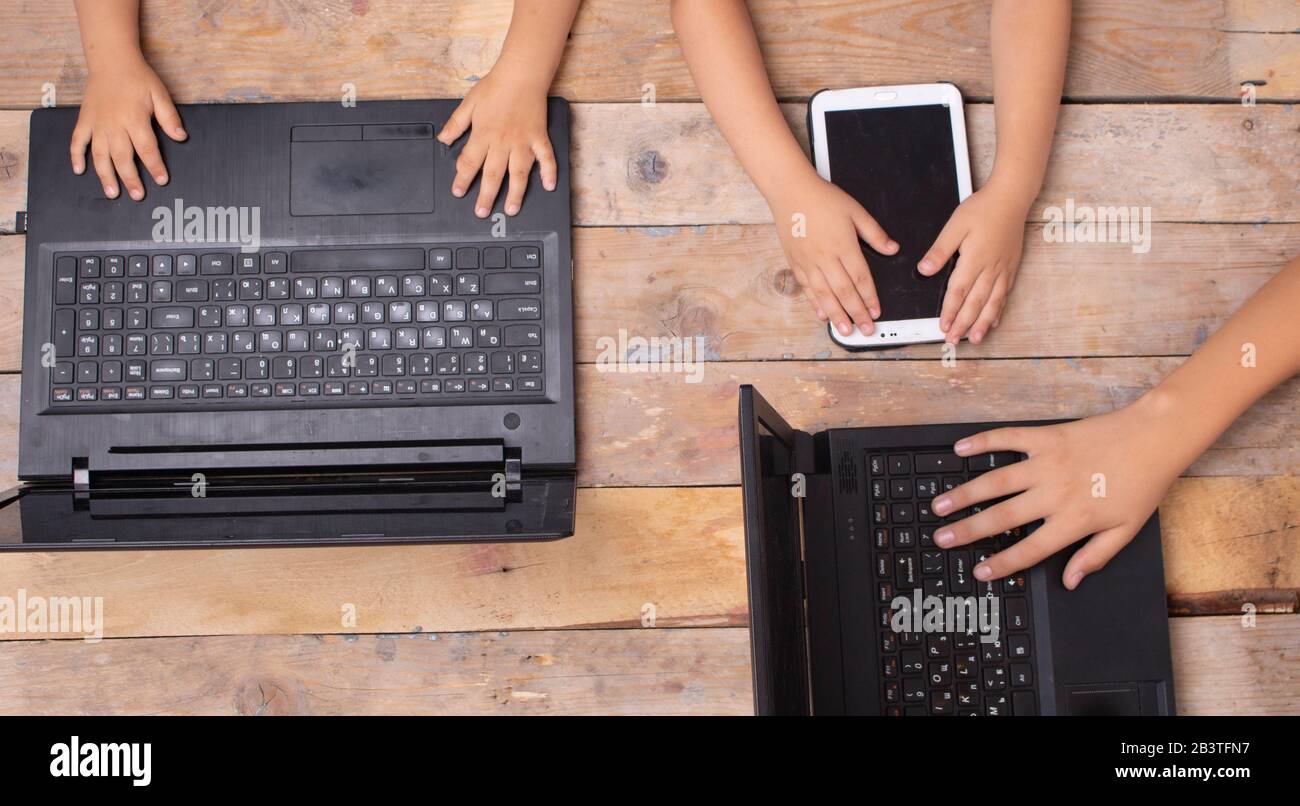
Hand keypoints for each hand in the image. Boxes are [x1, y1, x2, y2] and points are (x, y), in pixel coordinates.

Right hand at [70, 56, 185, 200]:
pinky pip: (77, 141)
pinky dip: (76, 156)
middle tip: (137, 196)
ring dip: (105, 175)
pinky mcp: (84, 120)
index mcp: (134, 119)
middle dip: (130, 179)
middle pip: (122, 157)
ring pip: (99, 155)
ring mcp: (97, 123)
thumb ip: (170, 117)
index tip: (162, 180)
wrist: (111, 60)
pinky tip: (79, 171)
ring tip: (112, 193)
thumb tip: (181, 137)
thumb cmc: (138, 78)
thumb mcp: (160, 95)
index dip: (155, 166)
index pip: (147, 149)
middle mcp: (114, 124)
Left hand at [436, 70, 556, 217]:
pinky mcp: (539, 138)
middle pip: (492, 175)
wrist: (521, 74)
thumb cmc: (495, 87)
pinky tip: (548, 186)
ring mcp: (523, 142)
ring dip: (515, 193)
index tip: (458, 192)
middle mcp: (502, 142)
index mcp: (483, 134)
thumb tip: (443, 139)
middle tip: (482, 212)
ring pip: (518, 173)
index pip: (469, 162)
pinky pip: (546, 158)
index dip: (462, 179)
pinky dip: (549, 172)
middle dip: (486, 196)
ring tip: (511, 209)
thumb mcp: (469, 103)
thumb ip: (456, 124)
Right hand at [769, 173, 898, 336]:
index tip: (877, 312)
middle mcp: (826, 258)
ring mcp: (809, 263)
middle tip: (866, 330)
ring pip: (825, 295)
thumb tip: (892, 249)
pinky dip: (815, 304)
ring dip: (837, 315)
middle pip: (845, 292)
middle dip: (857, 313)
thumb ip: (875, 233)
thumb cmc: (822, 199)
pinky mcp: (796, 263)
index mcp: (844, 245)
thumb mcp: (855, 211)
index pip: (861, 279)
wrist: (790, 192)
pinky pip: (808, 289)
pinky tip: (823, 315)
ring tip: (846, 330)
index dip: (870, 298)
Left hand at [918, 183, 1029, 343]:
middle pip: (975, 303)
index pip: (958, 291)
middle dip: (962, 324)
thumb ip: (940, 250)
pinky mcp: (1011, 267)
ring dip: (982, 323)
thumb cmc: (983, 209)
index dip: (950, 311)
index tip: (943, 326)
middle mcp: (990, 268)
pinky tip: (994, 321)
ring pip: (992, 303)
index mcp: (974, 259)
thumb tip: (924, 270)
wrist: (1011, 198)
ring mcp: (1003, 269)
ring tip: (974, 339)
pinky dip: (998, 310)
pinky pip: (1004, 294)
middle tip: (953, 340)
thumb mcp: (955, 225)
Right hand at [928, 398, 1183, 589]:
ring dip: (964, 493)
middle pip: (1002, 517)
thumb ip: (1094, 557)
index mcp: (1074, 520)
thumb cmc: (1142, 485)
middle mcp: (1055, 493)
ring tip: (939, 504)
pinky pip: (1007, 439)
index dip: (1002, 563)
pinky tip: (960, 449)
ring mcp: (1047, 463)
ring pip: (996, 482)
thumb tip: (1070, 582)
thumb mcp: (1125, 530)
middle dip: (967, 530)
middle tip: (941, 538)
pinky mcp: (1046, 437)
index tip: (980, 572)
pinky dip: (982, 442)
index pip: (1029, 549)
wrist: (1154, 439)